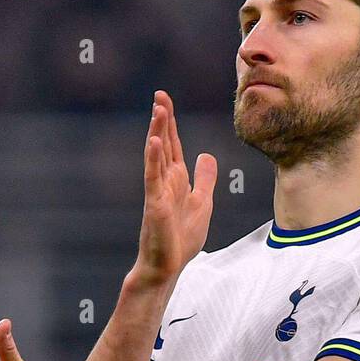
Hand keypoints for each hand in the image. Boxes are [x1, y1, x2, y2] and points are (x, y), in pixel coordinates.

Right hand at [134, 90, 216, 286]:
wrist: (167, 266)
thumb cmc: (180, 239)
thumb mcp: (202, 203)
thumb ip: (204, 179)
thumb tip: (207, 155)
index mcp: (177, 180)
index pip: (173, 145)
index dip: (170, 123)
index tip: (165, 100)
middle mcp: (165, 181)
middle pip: (164, 144)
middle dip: (162, 120)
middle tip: (159, 94)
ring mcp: (157, 192)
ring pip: (157, 156)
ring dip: (157, 132)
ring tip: (158, 109)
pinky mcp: (154, 204)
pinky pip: (152, 178)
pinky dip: (153, 159)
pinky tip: (154, 142)